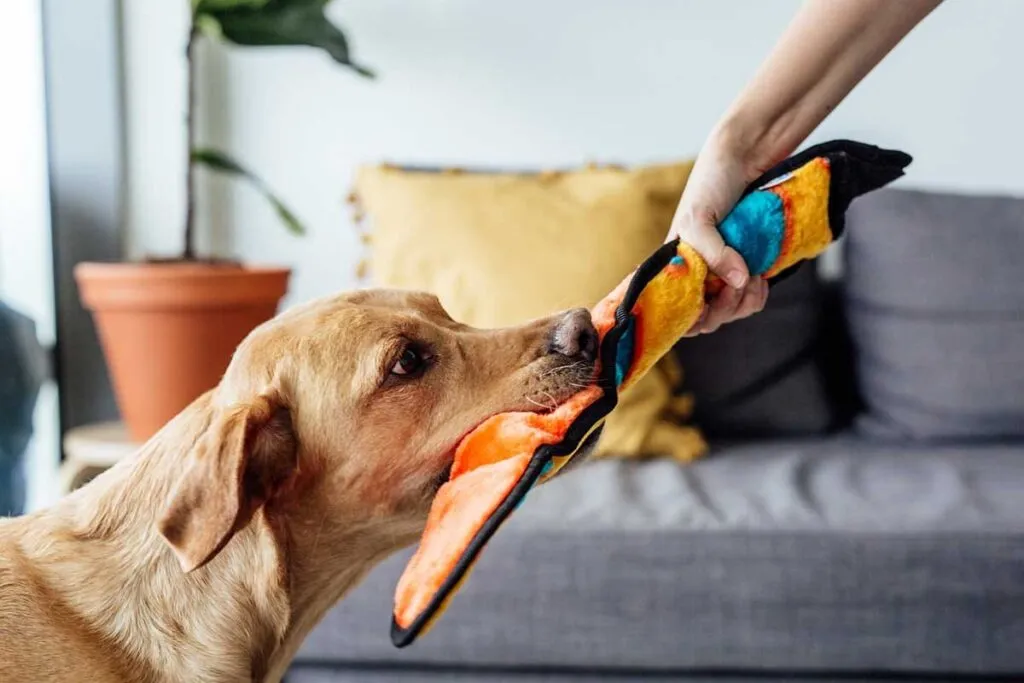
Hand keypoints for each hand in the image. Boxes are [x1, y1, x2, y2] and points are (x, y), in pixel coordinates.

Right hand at [667, 132, 768, 335]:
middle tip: (739, 283)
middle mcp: (697, 274)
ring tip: (754, 276)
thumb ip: (711, 252)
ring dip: (744, 301)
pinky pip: (749, 298)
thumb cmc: (711, 183)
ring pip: (730, 311)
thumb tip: (738, 282)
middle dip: (724, 307)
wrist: (746, 158)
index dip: (689, 318)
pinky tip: (761, 277)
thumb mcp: (698, 218)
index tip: (707, 305)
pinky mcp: (747, 268)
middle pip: (706, 318)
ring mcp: (723, 273)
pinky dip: (757, 294)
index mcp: (676, 265)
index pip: (674, 309)